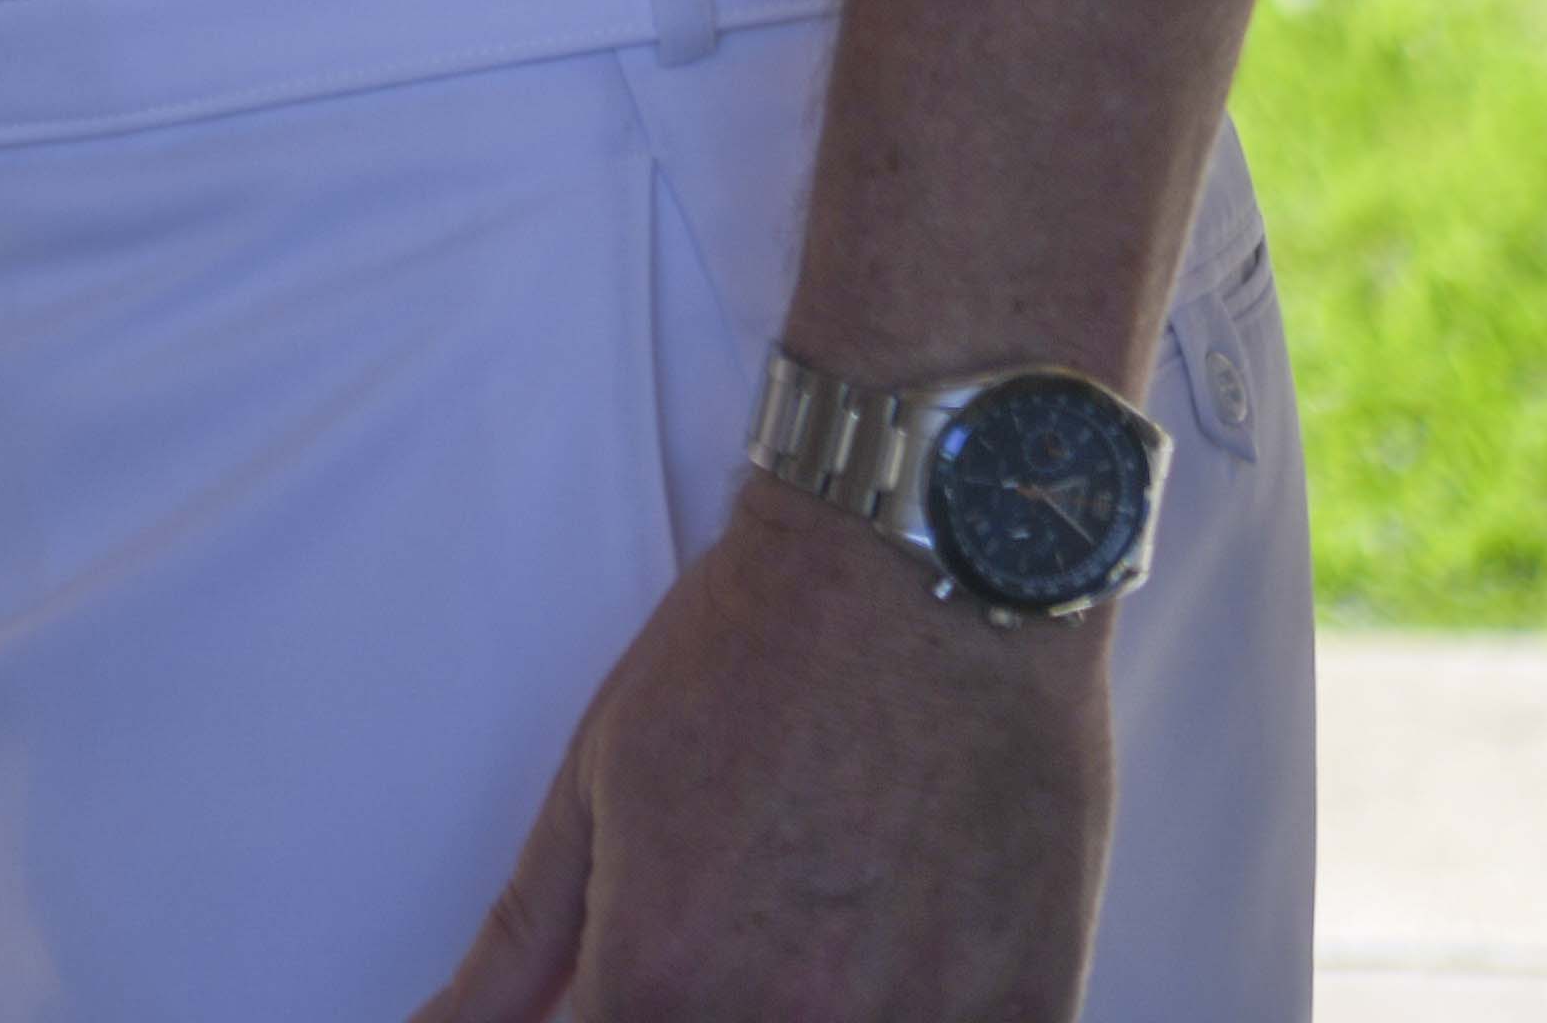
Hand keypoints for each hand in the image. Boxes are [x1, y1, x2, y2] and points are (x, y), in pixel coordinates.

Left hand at [408, 500, 1111, 1022]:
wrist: (929, 568)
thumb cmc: (757, 657)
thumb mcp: (598, 788)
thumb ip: (518, 948)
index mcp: (660, 989)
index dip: (614, 1011)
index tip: (645, 962)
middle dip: (702, 1003)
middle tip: (745, 912)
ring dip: (812, 1006)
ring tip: (826, 911)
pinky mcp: (1029, 1014)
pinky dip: (923, 1009)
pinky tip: (908, 936)